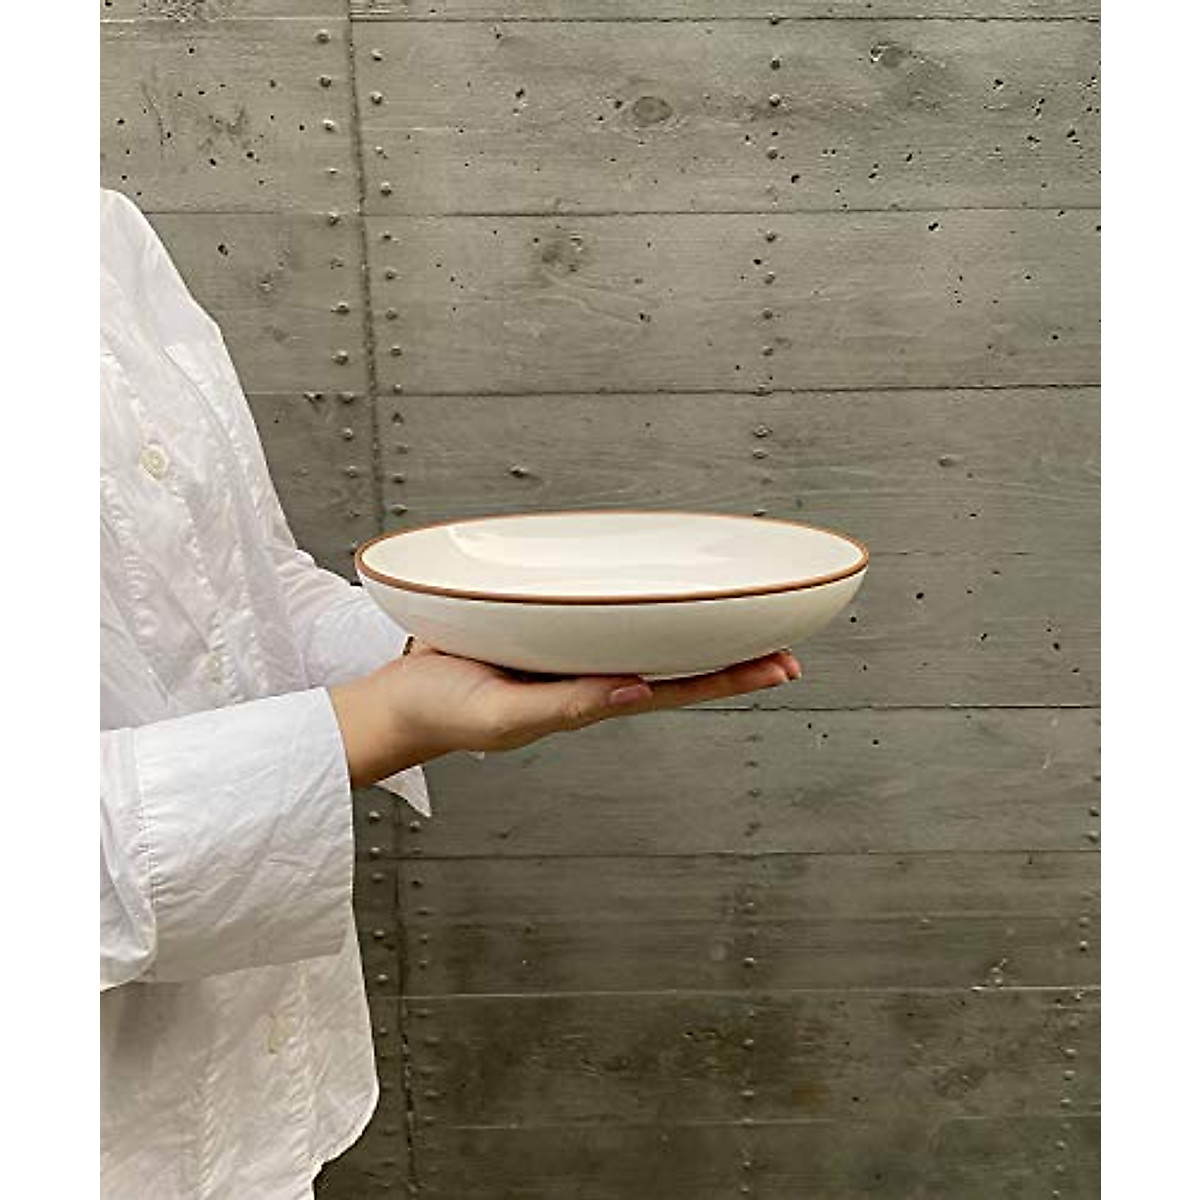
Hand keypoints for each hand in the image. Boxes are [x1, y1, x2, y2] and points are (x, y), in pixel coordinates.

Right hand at [329, 639, 801, 787]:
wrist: (397, 701)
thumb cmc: (447, 715)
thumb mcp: (509, 717)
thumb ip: (570, 705)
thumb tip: (637, 690)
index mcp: (591, 699)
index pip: (677, 688)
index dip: (732, 678)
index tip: (784, 665)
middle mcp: (590, 674)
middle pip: (673, 659)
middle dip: (729, 651)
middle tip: (784, 634)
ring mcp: (567, 651)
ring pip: (642, 633)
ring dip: (688, 623)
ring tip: (734, 607)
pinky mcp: (540, 625)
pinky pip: (597, 609)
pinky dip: (631, 600)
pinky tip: (645, 588)